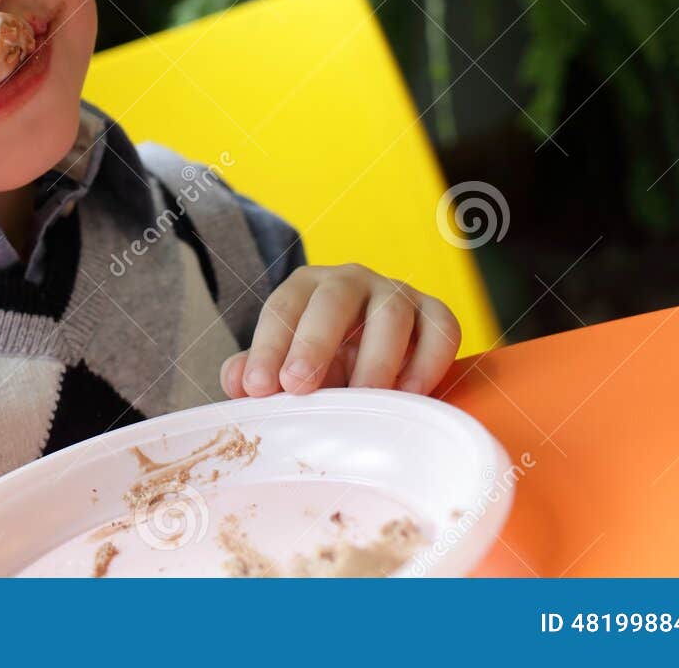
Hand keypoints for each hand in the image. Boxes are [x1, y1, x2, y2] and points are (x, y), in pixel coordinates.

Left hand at [220, 264, 461, 398]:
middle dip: (313, 342)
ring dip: (375, 358)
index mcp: (309, 287)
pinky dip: (427, 361)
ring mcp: (398, 295)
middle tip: (297, 387)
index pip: (284, 306)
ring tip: (360, 398)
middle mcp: (353, 281)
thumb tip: (237, 381)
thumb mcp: (288, 366)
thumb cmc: (324, 364)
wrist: (379, 362)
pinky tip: (408, 393)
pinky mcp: (436, 316)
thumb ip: (257, 371)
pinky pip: (440, 329)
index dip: (268, 346)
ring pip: (392, 313)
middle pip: (335, 298)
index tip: (258, 388)